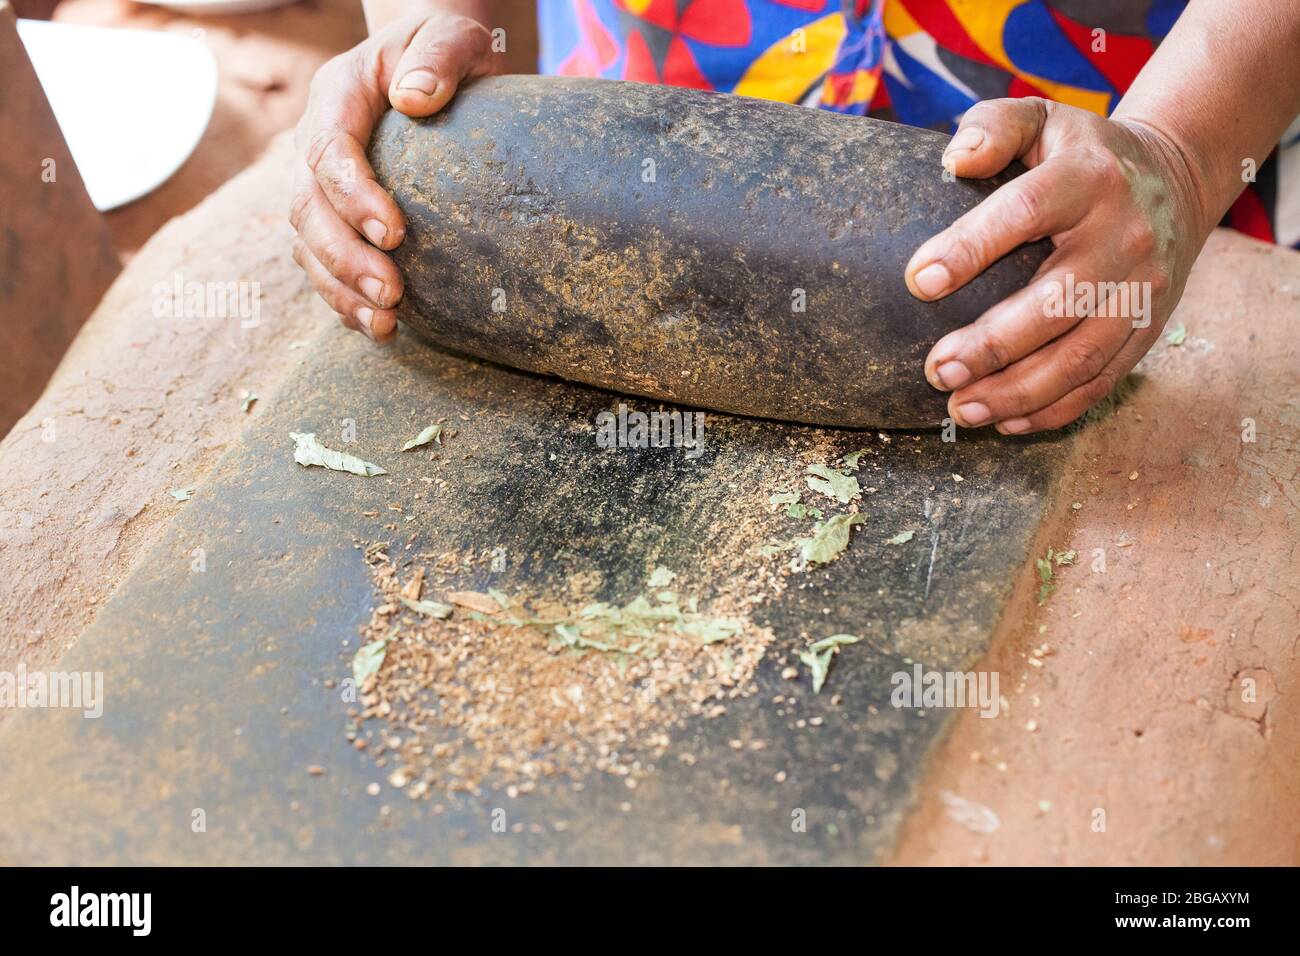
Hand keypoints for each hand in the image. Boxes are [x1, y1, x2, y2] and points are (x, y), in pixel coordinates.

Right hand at [290, 10, 494, 341]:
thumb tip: (417, 97)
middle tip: (392, 294)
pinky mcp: (334, 213)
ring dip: (340, 288)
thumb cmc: (444, 48)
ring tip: (386, 323)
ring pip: (306, 242)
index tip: (395, 233)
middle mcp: (315, 140)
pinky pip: (323, 262)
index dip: (352, 195)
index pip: (328, 149)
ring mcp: (318, 181)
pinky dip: (344, 298)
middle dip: (344, 257)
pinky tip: (379, 326)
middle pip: (306, 206)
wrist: (427, 61)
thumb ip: (438, 56)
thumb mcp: (452, 33)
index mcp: (338, 95)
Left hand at [905, 97, 1208, 433]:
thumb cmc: (1082, 154)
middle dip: (992, 345)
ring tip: (960, 409)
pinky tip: (1003, 422)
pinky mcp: (1148, 328)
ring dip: (1016, 392)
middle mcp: (1122, 237)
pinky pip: (1101, 381)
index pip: (1025, 213)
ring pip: (1080, 356)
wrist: (1176, 179)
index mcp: (1087, 179)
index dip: (970, 248)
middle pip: (1057, 302)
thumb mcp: (1043, 119)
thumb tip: (955, 160)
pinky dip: (1052, 410)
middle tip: (936, 370)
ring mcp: (1141, 289)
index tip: (919, 282)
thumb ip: (994, 127)